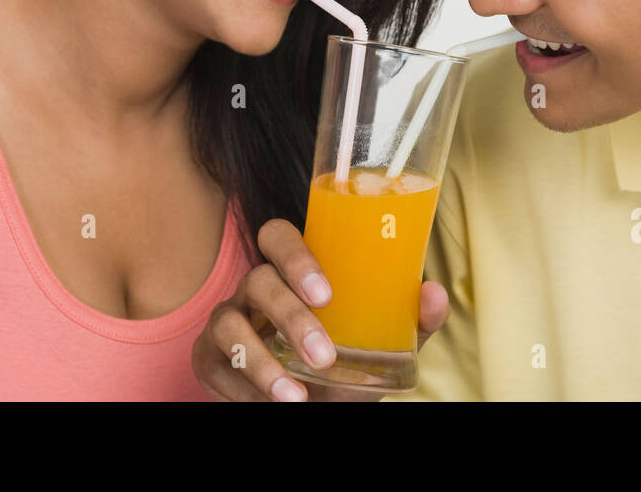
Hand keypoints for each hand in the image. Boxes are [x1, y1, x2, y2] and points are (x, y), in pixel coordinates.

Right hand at [191, 217, 449, 400]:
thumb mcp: (382, 344)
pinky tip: (276, 404)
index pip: (278, 236)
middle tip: (324, 355)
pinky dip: (245, 391)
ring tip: (297, 396)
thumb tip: (433, 293)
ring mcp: (226, 319)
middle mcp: (254, 287)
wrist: (314, 405)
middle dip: (290, 318)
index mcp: (292, 271)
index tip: (327, 293)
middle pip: (258, 279)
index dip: (295, 256)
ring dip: (262, 363)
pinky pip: (216, 366)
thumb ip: (409, 320)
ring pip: (229, 324)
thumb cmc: (345, 362)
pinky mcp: (208, 357)